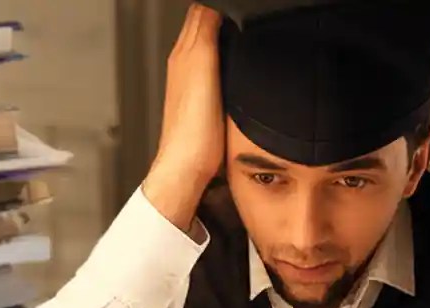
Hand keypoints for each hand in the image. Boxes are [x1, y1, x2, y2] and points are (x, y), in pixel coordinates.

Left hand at [143, 3, 224, 232]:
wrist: (188, 169)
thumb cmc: (193, 130)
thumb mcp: (201, 66)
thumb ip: (205, 31)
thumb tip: (215, 9)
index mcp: (185, 52)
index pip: (202, 12)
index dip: (222, 9)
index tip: (240, 12)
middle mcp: (185, 66)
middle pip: (203, 27)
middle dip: (223, 18)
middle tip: (244, 21)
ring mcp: (193, 86)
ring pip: (208, 49)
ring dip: (223, 39)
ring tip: (242, 36)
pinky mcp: (203, 104)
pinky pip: (214, 72)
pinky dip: (225, 63)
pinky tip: (236, 71)